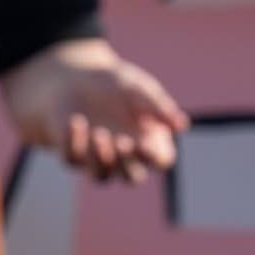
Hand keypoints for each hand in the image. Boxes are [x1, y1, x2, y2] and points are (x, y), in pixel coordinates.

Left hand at [0, 39, 188, 181]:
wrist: (74, 77)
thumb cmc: (114, 84)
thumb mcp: (138, 88)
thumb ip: (157, 106)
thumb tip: (182, 126)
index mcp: (149, 139)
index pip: (160, 160)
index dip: (155, 157)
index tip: (145, 142)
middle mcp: (125, 155)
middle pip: (132, 177)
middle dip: (127, 163)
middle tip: (122, 142)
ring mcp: (97, 158)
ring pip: (101, 177)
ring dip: (101, 160)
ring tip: (99, 134)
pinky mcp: (72, 154)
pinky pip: (72, 160)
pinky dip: (74, 142)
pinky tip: (76, 120)